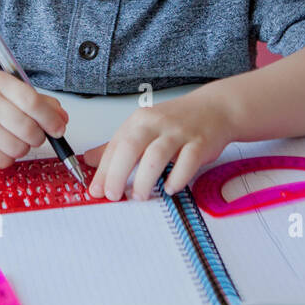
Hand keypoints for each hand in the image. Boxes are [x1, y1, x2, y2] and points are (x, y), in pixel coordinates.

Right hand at [0, 71, 68, 168]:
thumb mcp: (10, 91)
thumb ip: (40, 102)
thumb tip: (62, 118)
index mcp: (0, 82)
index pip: (32, 102)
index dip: (51, 119)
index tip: (59, 129)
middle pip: (28, 128)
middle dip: (39, 137)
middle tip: (36, 136)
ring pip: (18, 148)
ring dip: (24, 148)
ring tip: (16, 140)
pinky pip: (3, 161)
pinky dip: (9, 158)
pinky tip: (2, 147)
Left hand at [83, 94, 235, 201]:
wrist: (215, 108)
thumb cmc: (178, 121)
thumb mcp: (143, 128)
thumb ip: (118, 145)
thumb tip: (89, 160)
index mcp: (140, 121)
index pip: (115, 146)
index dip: (103, 171)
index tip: (96, 191)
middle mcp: (157, 124)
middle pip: (130, 147)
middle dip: (118, 174)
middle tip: (113, 196)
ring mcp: (179, 132)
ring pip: (157, 155)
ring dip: (145, 179)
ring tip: (140, 196)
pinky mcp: (200, 142)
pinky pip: (187, 162)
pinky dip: (176, 178)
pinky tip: (169, 188)